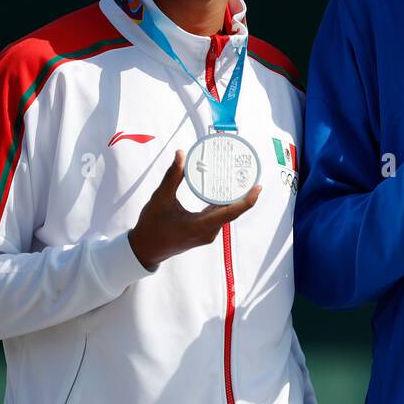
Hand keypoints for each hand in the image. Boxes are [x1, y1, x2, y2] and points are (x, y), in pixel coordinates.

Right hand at [128, 150, 261, 270]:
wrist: (145, 249)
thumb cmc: (151, 226)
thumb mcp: (160, 199)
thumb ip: (172, 177)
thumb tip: (181, 154)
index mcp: (199, 226)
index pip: (231, 213)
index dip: (247, 200)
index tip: (258, 186)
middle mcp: (208, 232)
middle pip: (232, 211)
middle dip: (243, 194)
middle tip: (248, 175)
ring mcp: (207, 234)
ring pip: (227, 214)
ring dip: (234, 199)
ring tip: (240, 180)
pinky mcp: (205, 232)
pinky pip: (220, 216)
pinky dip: (224, 204)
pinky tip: (226, 191)